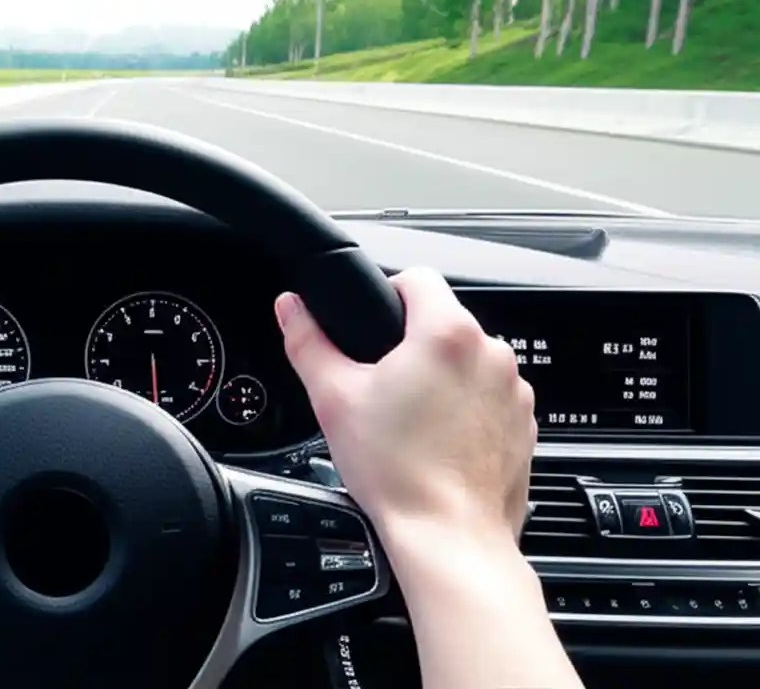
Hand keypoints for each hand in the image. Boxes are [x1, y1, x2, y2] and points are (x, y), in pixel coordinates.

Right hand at [276, 268, 534, 546]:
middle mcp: (491, 354)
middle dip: (412, 347)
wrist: (448, 536)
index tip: (372, 328)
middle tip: (381, 389)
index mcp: (446, 333)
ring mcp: (514, 391)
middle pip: (443, 323)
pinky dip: (466, 411)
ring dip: (442, 378)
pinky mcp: (524, 424)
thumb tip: (291, 308)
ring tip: (410, 421)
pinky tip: (437, 442)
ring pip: (468, 362)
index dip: (386, 295)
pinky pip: (489, 399)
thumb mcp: (333, 399)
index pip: (416, 277)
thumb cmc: (398, 472)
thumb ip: (308, 342)